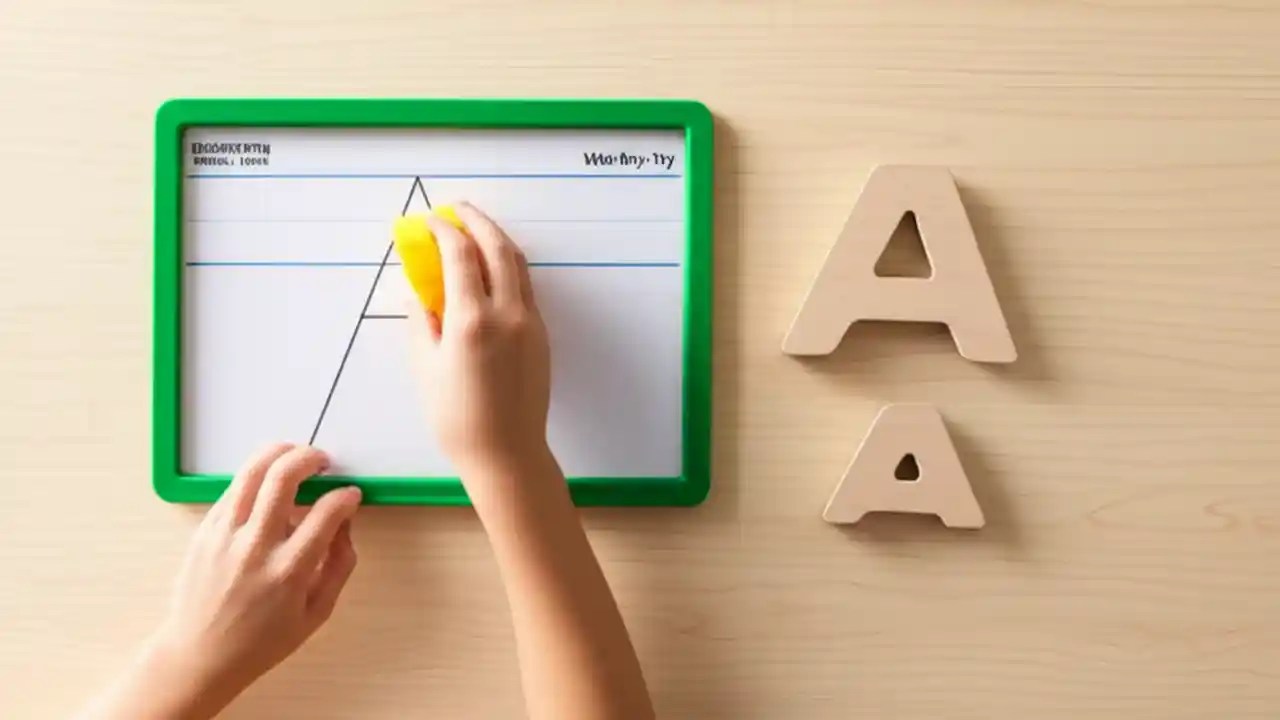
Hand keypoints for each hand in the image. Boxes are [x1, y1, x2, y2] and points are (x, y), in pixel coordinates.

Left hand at [78, 444, 361, 719]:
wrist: (199, 654)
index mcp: (289, 571)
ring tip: (294, 456)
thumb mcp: (317, 613)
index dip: (345, 497)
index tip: (350, 495)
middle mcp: (255, 547)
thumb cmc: (262, 641)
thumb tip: (345, 524)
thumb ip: (340, 564)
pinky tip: (267, 483)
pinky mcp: (205, 530)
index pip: (326, 512)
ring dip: (279, 453)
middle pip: (283, 476)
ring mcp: (224, 535)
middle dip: (310, 457)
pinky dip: (255, 476)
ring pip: (252, 471)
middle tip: (322, 461)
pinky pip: (233, 489)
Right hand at [408, 202, 551, 476]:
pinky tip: (492, 267)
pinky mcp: (541, 334)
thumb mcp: (426, 367)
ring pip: (517, 264)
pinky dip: (508, 265)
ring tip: (474, 228)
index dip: (443, 229)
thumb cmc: (457, 419)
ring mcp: (529, 322)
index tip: (428, 219)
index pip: (459, 254)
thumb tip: (419, 291)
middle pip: (496, 247)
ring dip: (496, 239)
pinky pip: (525, 286)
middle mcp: (507, 313)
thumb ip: (422, 321)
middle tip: (456, 209)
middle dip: (475, 221)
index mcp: (472, 320)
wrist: (506, 453)